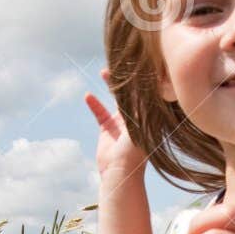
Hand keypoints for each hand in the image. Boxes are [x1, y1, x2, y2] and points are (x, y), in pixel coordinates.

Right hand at [84, 69, 147, 186]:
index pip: (145, 93)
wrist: (120, 172)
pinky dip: (94, 104)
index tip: (137, 61)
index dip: (141, 77)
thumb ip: (139, 106)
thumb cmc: (134, 151)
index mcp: (146, 117)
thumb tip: (144, 85)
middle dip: (125, 77)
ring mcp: (121, 123)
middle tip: (119, 61)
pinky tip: (87, 96)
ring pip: (114, 99)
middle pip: (130, 93)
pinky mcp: (107, 129)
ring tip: (104, 71)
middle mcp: (135, 118)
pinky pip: (100, 113)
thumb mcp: (138, 125)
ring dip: (110, 85)